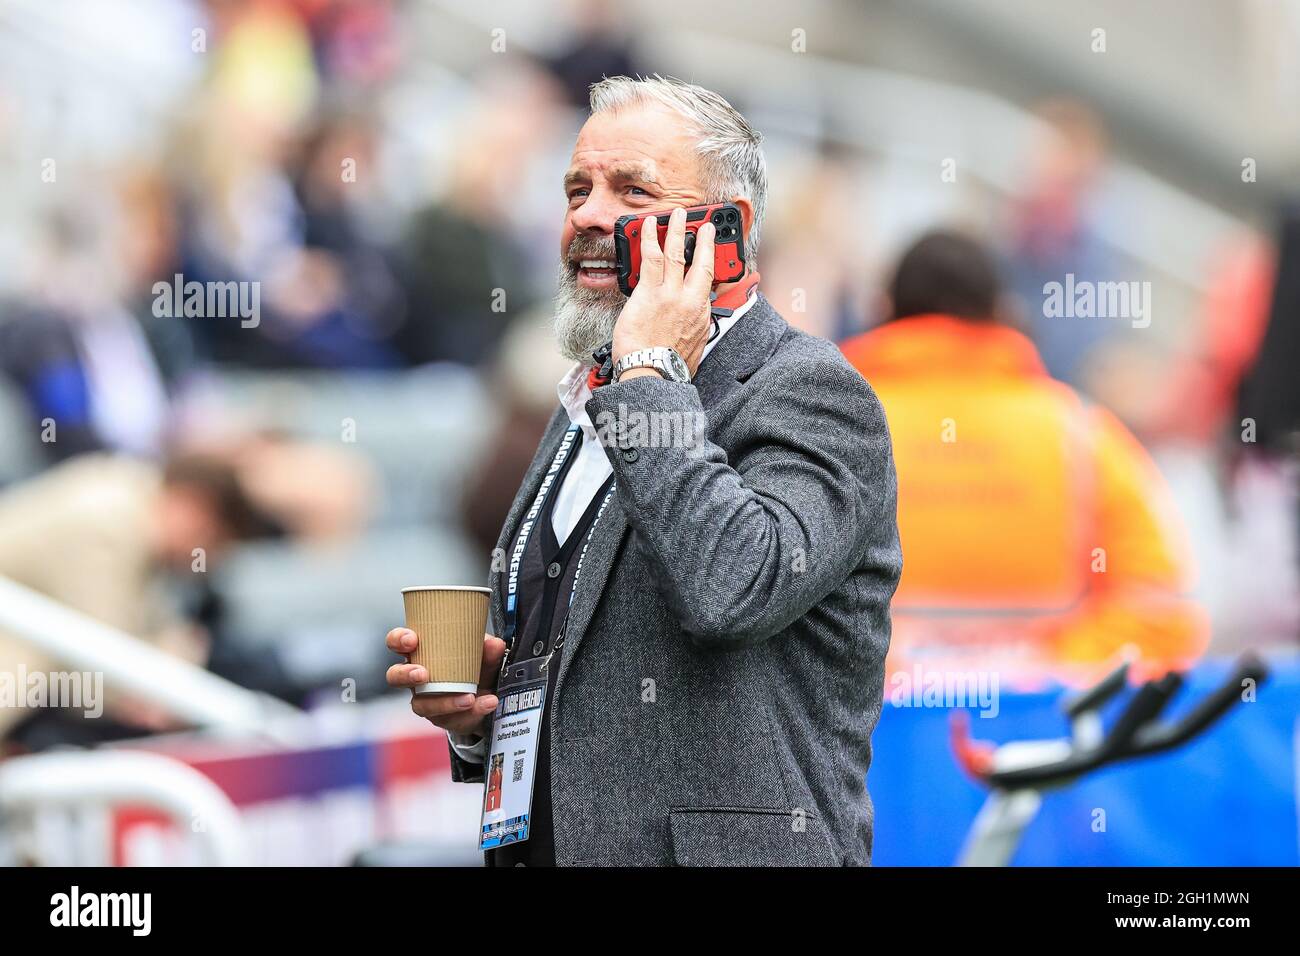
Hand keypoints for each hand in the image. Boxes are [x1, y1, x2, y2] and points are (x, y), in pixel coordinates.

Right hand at [385, 628, 505, 738]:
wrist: (488, 694)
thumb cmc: (475, 665)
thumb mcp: (484, 654)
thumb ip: (488, 649)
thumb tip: (493, 644)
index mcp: (420, 652)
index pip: (397, 642)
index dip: (398, 640)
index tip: (412, 640)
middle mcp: (416, 678)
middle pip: (395, 677)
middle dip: (405, 675)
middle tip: (422, 674)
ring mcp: (425, 700)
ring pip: (421, 705)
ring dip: (445, 702)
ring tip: (469, 698)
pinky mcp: (442, 719)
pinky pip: (451, 719)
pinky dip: (472, 712)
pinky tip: (486, 703)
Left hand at [612, 207, 715, 375]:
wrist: (652, 374)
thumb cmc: (667, 368)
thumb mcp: (693, 348)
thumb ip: (695, 330)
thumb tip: (693, 323)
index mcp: (702, 315)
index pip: (709, 283)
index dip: (713, 265)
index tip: (715, 254)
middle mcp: (691, 301)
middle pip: (702, 263)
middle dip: (705, 240)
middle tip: (706, 224)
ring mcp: (670, 295)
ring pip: (677, 254)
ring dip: (678, 230)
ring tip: (678, 214)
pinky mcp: (649, 293)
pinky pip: (651, 258)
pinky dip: (650, 238)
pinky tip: (648, 225)